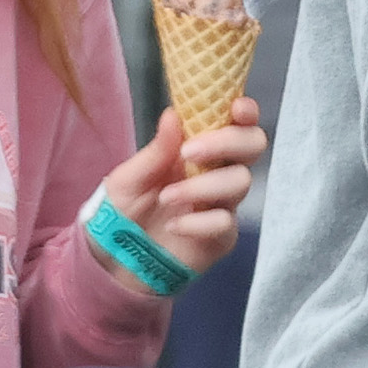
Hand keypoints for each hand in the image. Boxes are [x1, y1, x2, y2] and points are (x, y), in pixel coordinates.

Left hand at [96, 96, 264, 284]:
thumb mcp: (128, 177)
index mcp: (200, 148)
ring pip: (240, 182)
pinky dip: (199, 222)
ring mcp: (223, 204)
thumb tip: (173, 114)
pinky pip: (225, 222)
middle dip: (228, 142)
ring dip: (203, 186)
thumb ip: (155, 150)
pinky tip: (175, 226)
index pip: (237, 122)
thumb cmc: (123, 210)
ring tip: (167, 198)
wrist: (113, 259)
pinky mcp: (221, 237)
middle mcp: (218, 171)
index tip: (235, 108)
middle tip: (188, 152)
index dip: (245, 111)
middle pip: (253, 145)